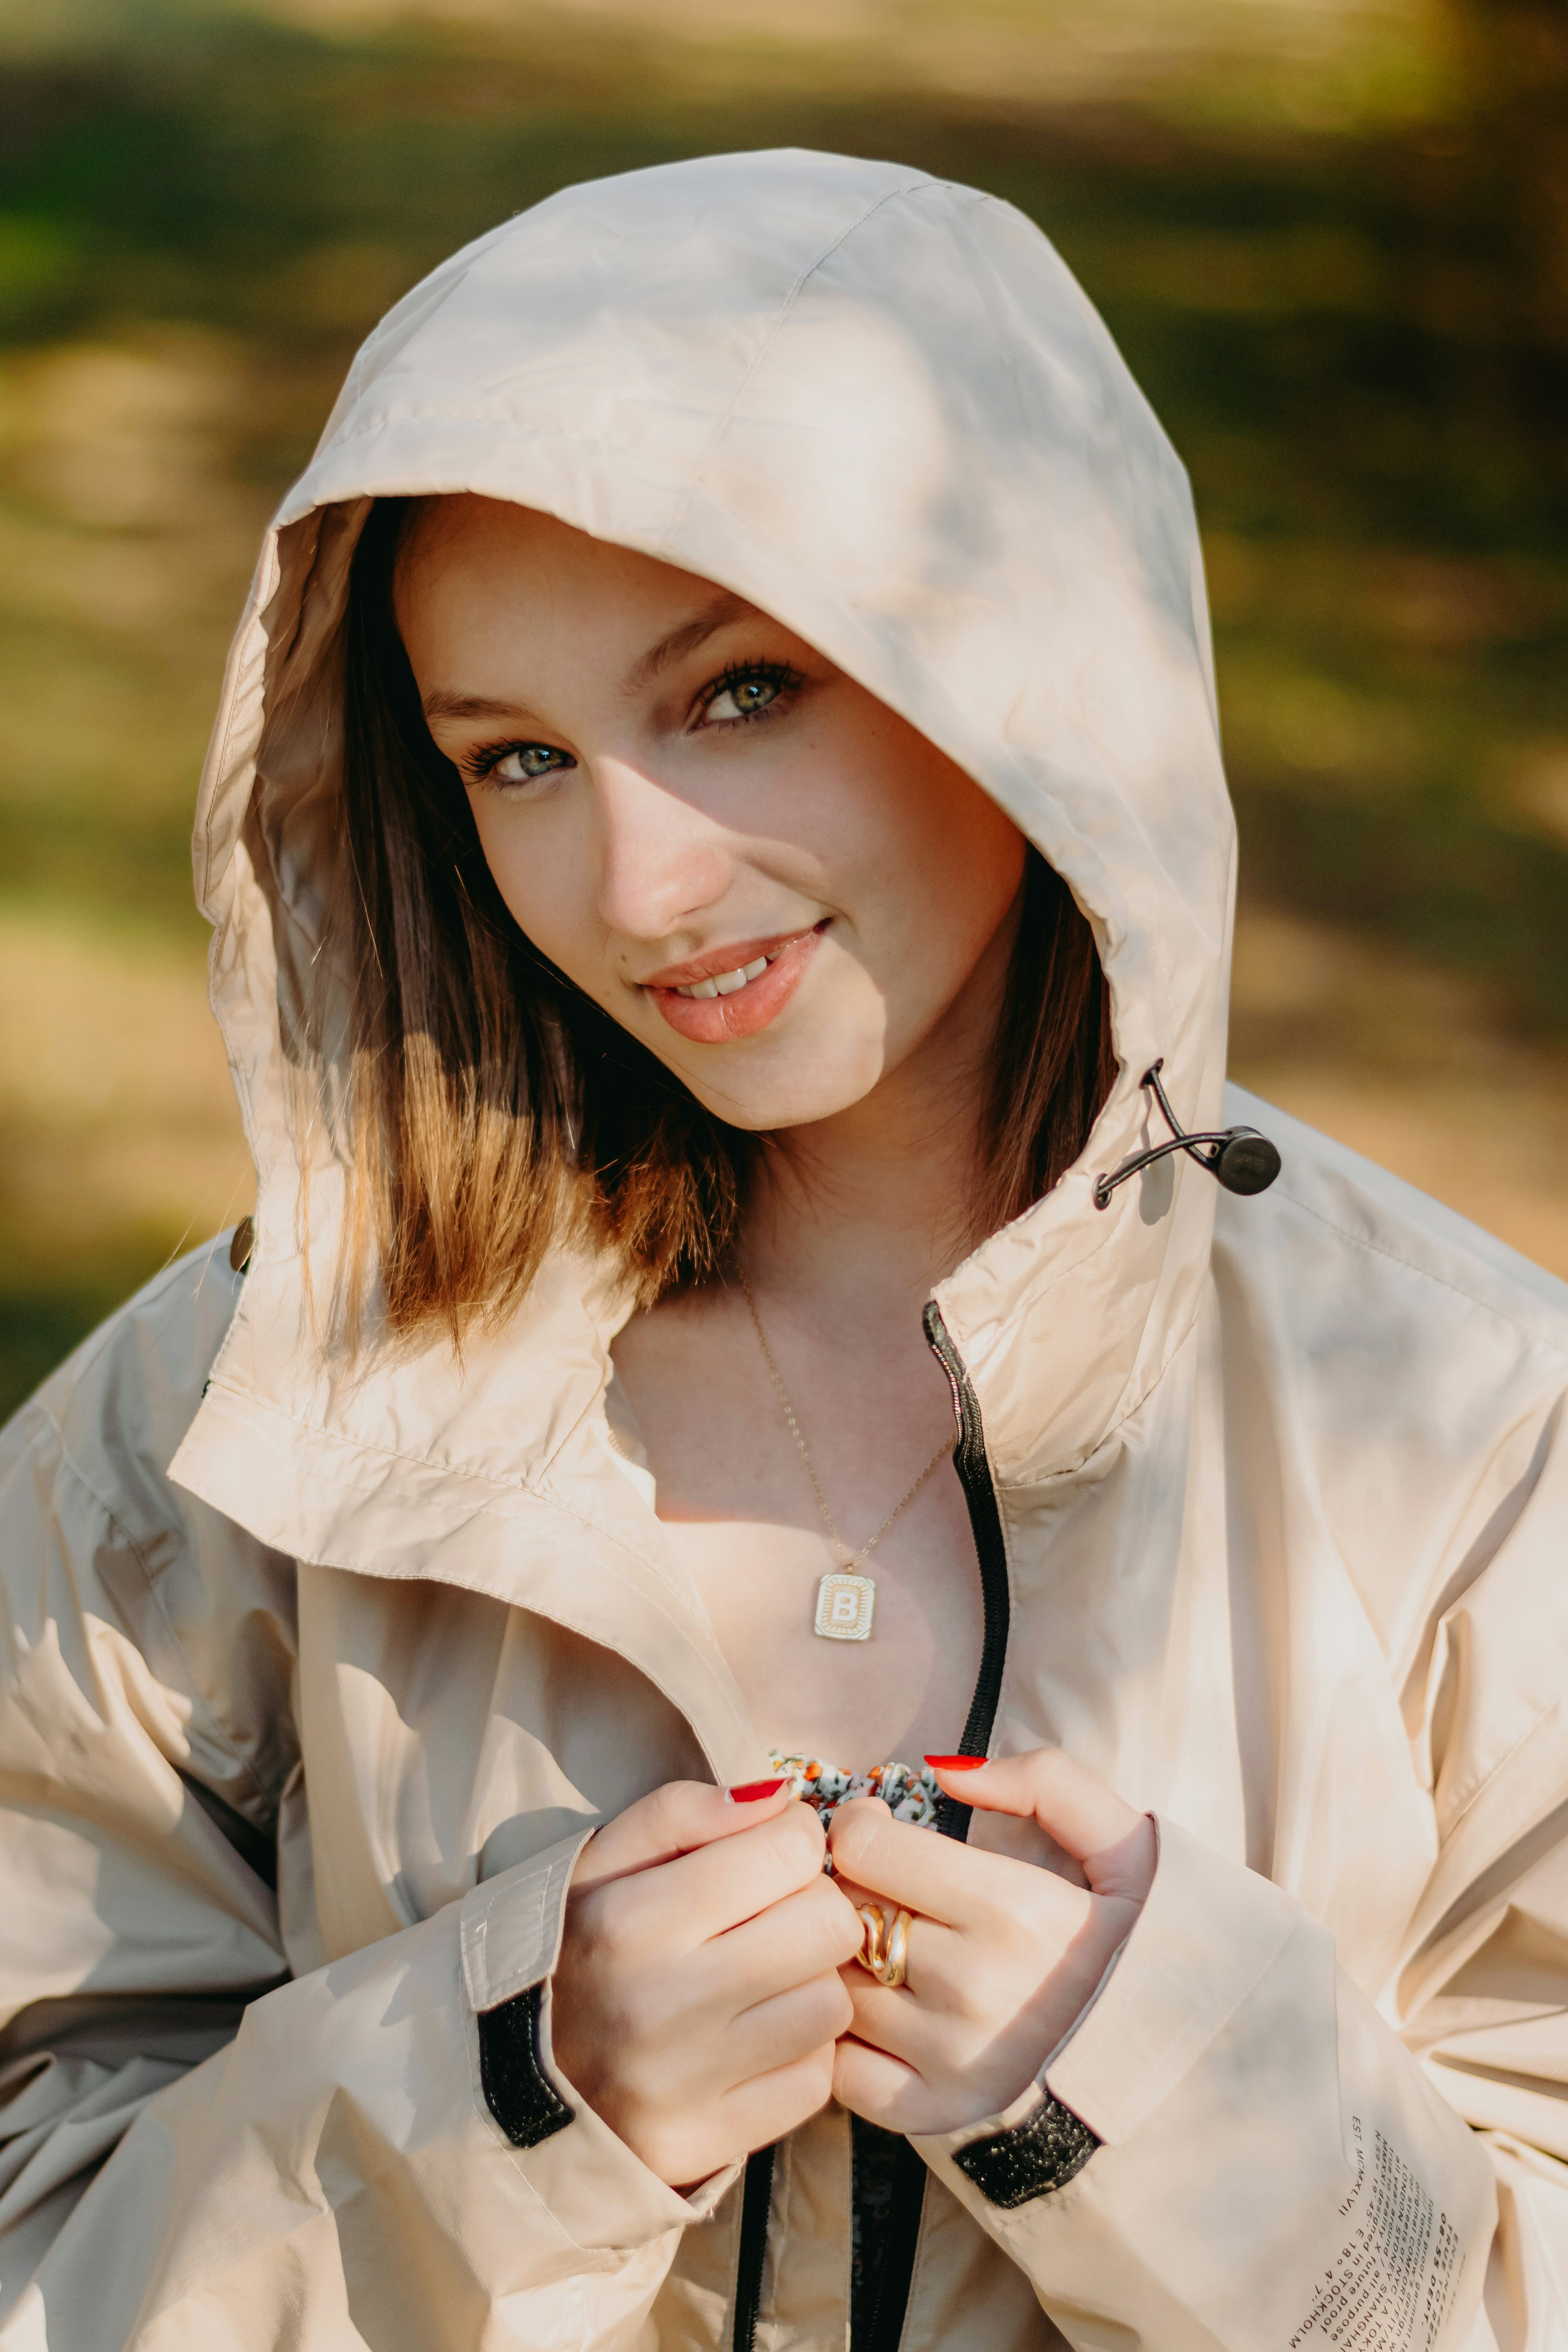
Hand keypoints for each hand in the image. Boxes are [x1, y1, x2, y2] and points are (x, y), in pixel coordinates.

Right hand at [551, 1780, 862, 2188]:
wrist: (495, 2083)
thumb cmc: (565, 1951)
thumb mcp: (596, 1863)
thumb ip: (682, 1813)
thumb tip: (779, 1797)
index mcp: (629, 1920)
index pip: (791, 1849)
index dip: (793, 1841)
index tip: (767, 1856)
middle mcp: (659, 2005)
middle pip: (827, 1926)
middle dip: (811, 1910)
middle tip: (771, 1920)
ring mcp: (682, 2086)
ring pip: (830, 2006)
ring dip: (807, 1987)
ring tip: (758, 1983)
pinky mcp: (701, 2146)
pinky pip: (813, 2083)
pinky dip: (796, 2058)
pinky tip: (749, 2043)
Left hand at [828, 1749, 1154, 2135]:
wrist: (1179, 2073)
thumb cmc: (1138, 1945)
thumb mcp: (1124, 1847)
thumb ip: (1046, 1783)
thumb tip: (944, 1767)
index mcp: (1012, 1910)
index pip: (865, 1849)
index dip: (859, 1828)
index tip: (875, 1830)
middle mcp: (972, 1988)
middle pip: (843, 1915)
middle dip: (845, 1889)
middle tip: (873, 1888)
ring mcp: (950, 2059)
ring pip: (836, 1987)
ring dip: (841, 1962)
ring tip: (875, 1948)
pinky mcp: (933, 2116)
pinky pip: (842, 2070)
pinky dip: (843, 2042)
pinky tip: (878, 2016)